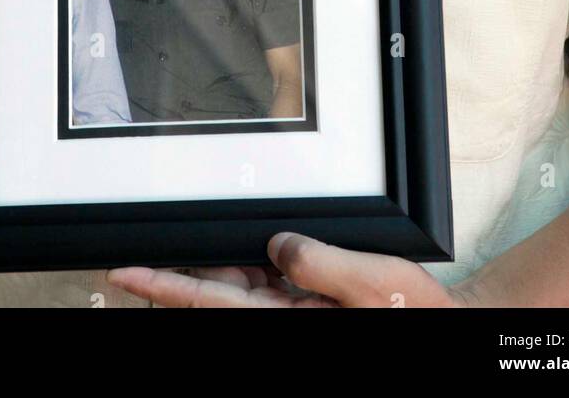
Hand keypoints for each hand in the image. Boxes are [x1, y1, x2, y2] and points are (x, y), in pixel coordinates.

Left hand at [105, 233, 476, 308]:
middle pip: (220, 292)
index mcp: (287, 325)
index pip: (209, 303)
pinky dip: (265, 265)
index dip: (163, 287)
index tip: (124, 272)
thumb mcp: (372, 284)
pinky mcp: (306, 309)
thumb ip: (320, 262)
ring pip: (243, 287)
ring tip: (244, 240)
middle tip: (169, 240)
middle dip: (199, 266)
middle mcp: (282, 322)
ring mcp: (293, 315)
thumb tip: (277, 243)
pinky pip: (270, 285)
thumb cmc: (413, 317)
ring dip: (236, 265)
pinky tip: (274, 248)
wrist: (444, 328)